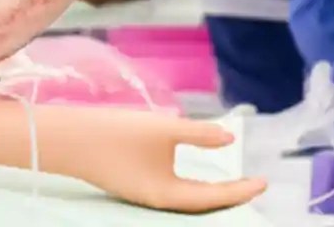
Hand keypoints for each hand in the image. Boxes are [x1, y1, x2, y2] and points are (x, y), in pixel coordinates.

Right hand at [81, 113, 268, 211]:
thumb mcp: (163, 129)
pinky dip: (191, 185)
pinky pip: (172, 191)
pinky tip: (194, 172)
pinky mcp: (133, 183)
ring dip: (210, 192)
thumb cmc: (117, 135)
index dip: (241, 190)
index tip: (264, 181)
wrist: (70, 139)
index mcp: (169, 194)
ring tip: (230, 180)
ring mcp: (144, 194)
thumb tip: (230, 139)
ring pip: (186, 198)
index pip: (215, 196)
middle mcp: (158, 201)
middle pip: (202, 204)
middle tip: (252, 184)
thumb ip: (199, 134)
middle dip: (228, 196)